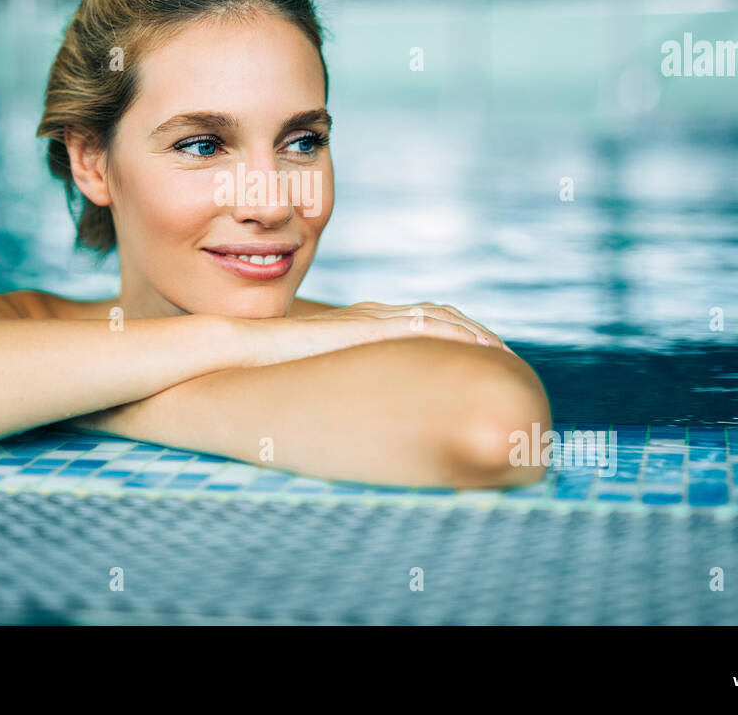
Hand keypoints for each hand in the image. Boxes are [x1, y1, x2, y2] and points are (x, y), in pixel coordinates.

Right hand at [242, 301, 513, 366]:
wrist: (234, 347)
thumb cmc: (260, 368)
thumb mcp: (306, 378)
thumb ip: (330, 388)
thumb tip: (342, 424)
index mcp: (355, 326)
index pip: (415, 321)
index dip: (452, 334)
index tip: (478, 356)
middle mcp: (366, 316)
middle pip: (436, 313)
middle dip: (473, 332)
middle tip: (504, 356)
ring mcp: (366, 318)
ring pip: (436, 315)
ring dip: (473, 332)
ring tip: (502, 354)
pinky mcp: (365, 327)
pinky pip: (422, 324)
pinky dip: (455, 333)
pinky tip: (476, 348)